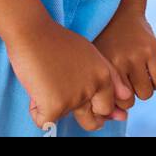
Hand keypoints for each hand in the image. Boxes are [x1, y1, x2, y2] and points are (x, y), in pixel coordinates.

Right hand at [4, 18, 132, 131]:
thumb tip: (122, 116)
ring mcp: (75, 98)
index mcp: (104, 75)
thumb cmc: (57, 42)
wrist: (33, 33)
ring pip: (63, 118)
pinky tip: (34, 92)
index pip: (108, 106)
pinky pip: (44, 123)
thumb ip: (108, 81)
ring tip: (46, 83)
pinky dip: (36, 111)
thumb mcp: (90, 56)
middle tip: (66, 104)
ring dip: (53, 107)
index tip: (89, 108)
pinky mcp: (54, 106)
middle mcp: (94, 88)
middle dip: (84, 120)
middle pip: (94, 121)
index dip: (98, 111)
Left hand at [92, 6, 155, 117]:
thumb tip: (122, 117)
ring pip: (146, 94)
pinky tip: (149, 74)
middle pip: (129, 101)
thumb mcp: (100, 64)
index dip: (115, 103)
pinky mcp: (154, 49)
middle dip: (130, 97)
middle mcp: (119, 61)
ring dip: (143, 90)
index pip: (111, 102)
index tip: (115, 95)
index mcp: (103, 66)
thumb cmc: (107, 45)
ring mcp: (137, 54)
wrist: (122, 12)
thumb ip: (108, 90)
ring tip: (138, 78)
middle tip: (128, 84)